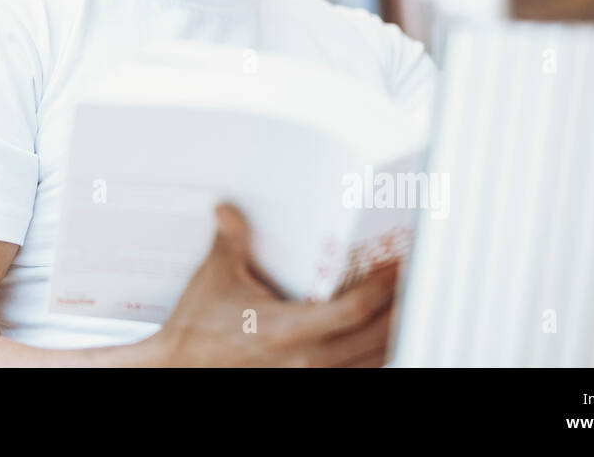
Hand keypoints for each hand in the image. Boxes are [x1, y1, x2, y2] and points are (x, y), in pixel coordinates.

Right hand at [148, 203, 399, 366]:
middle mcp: (306, 361)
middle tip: (412, 276)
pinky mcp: (306, 384)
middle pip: (376, 337)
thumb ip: (229, 240)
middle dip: (400, 306)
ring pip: (373, 360)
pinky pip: (357, 371)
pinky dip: (374, 353)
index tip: (396, 264)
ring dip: (392, 332)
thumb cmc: (197, 328)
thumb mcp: (214, 278)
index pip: (354, 311)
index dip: (383, 287)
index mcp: (287, 331)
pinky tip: (379, 333)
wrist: (181, 367)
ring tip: (404, 303)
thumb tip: (228, 208)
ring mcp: (309, 379)